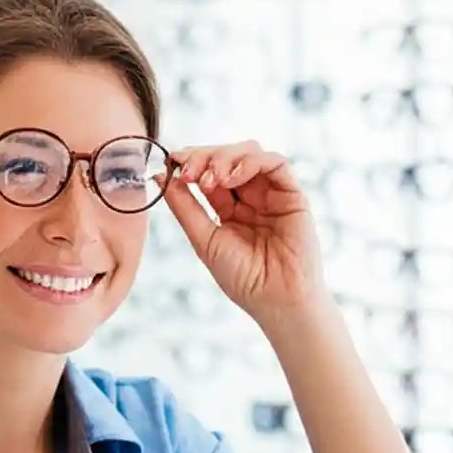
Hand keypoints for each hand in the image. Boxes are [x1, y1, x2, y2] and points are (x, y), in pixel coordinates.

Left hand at [164, 140, 327, 326]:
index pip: (208, 172)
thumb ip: (185, 207)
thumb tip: (161, 177)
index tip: (173, 162)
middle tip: (190, 171)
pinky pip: (275, 162)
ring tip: (211, 179)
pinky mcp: (292, 194)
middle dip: (204, 157)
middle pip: (226, 156)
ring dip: (225, 157)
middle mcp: (251, 197)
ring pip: (249, 152)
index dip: (190, 162)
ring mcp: (271, 194)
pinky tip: (232, 177)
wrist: (276, 299)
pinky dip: (250, 161)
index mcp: (229, 208)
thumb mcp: (204, 240)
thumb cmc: (243, 278)